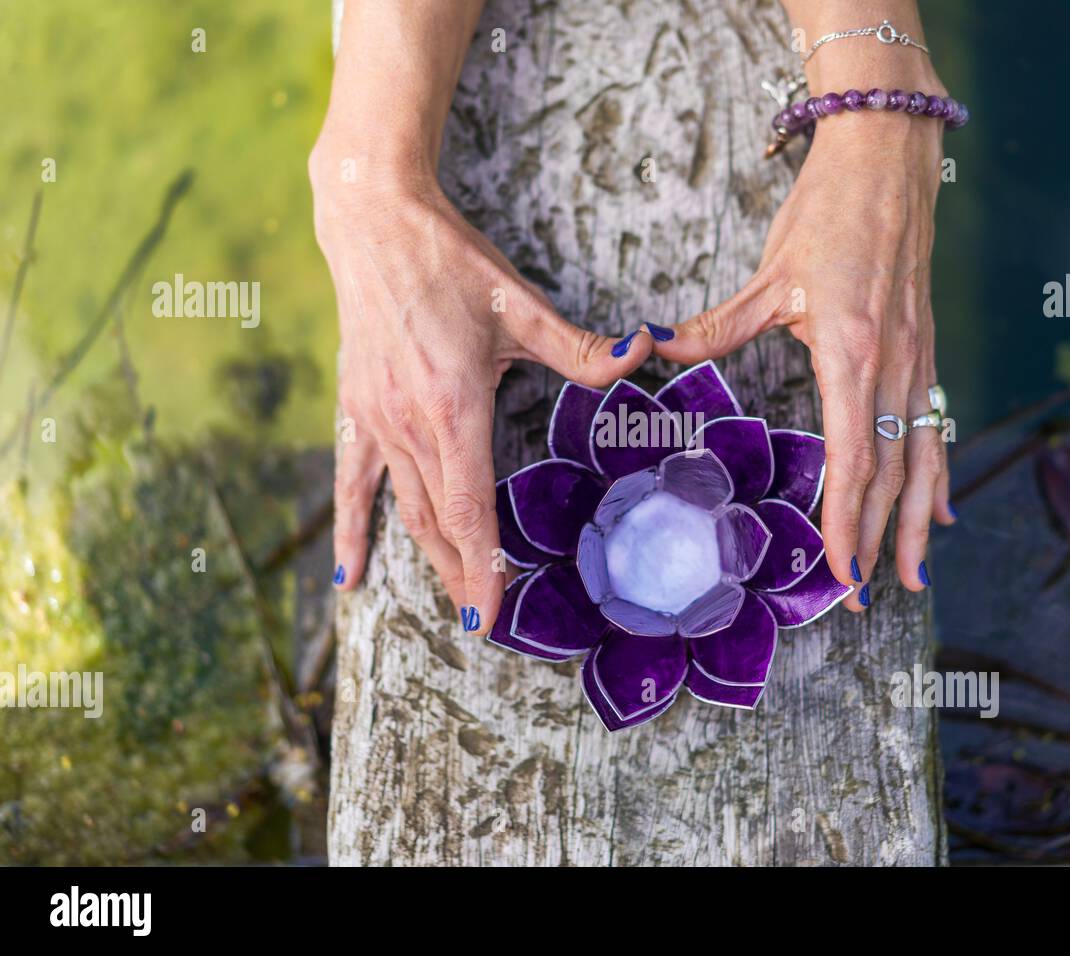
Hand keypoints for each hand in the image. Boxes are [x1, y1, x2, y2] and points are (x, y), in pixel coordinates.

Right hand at [311, 161, 651, 632]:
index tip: (489, 617)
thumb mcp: (522, 304)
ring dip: (427, 557)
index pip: (470, 511)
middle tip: (486, 621)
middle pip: (438, 522)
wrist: (375, 223)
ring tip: (449, 599)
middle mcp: (409, 424)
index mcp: (454, 407)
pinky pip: (353, 481)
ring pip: (403, 508)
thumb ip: (580, 347)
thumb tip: (638, 353)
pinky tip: (348, 573)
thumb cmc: (451, 263)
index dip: (482, 569)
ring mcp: (376, 419)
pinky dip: (352, 528)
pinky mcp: (355, 408)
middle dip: (462, 574)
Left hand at [652, 81, 954, 606]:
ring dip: (918, 524)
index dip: (847, 523)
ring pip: (925, 460)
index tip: (840, 572)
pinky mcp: (926, 350)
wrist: (889, 158)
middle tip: (865, 596)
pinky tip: (939, 510)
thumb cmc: (829, 211)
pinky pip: (937, 427)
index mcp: (854, 353)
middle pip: (894, 476)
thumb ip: (715, 325)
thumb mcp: (769, 273)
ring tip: (912, 576)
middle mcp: (896, 366)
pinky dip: (938, 475)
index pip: (855, 460)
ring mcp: (919, 360)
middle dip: (879, 542)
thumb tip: (653, 346)